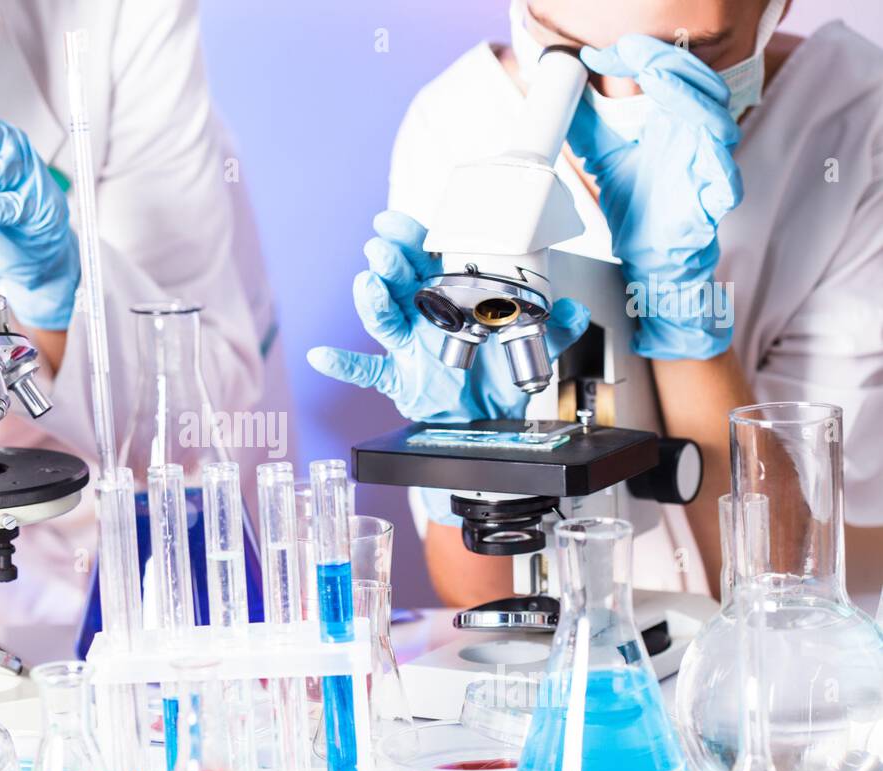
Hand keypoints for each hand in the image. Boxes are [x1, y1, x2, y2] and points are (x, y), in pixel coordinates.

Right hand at [307, 210, 588, 525]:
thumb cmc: (498, 378)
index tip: (394, 222)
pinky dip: (343, 365)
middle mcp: (423, 319)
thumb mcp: (534, 351)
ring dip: (372, 301)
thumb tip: (572, 311)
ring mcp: (406, 349)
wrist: (487, 424)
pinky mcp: (397, 380)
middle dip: (389, 263)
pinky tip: (322, 356)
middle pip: (400, 283)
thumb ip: (553, 329)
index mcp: (452, 301)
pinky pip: (366, 371)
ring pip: (384, 319)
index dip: (411, 240)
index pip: (427, 262)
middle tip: (381, 247)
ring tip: (366, 286)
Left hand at [570, 35, 743, 359]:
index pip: (670, 75)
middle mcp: (696, 138)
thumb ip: (587, 120)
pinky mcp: (714, 202)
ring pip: (717, 121)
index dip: (643, 57)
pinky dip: (717, 163)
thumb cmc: (638, 204)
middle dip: (669, 64)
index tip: (608, 54)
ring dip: (690, 96)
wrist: (646, 256)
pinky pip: (726, 179)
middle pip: (701, 86)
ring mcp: (709, 167)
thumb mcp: (601, 154)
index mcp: (675, 121)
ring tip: (658, 79)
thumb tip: (564, 86)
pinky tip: (701, 143)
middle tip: (634, 53)